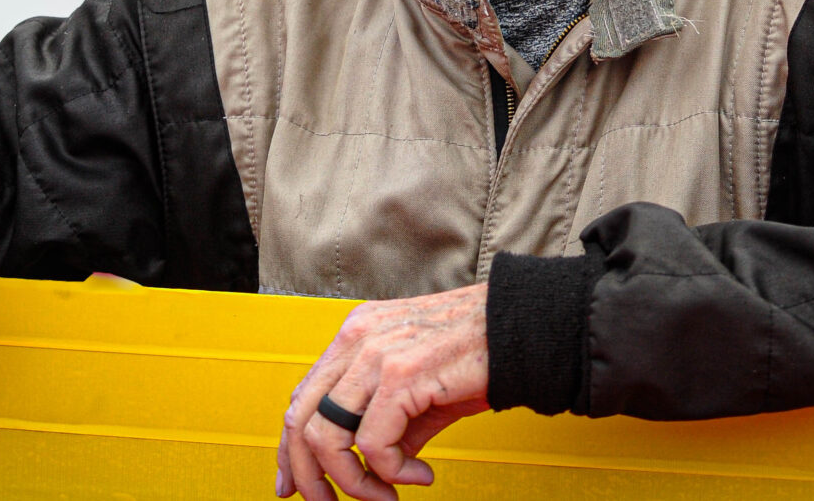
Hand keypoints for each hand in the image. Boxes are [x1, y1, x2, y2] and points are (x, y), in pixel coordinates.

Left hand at [276, 282, 490, 500]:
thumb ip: (385, 419)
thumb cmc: (478, 350)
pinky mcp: (401, 375)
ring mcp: (376, 353)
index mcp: (357, 334)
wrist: (522, 329)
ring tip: (387, 494)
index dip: (291, 450)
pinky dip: (392, 472)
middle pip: (300, 419)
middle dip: (310, 476)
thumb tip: (371, 464)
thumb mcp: (418, 385)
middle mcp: (358, 338)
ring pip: (326, 436)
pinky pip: (373, 444)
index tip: (297, 485)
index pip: (302, 397)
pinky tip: (419, 475)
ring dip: (353, 482)